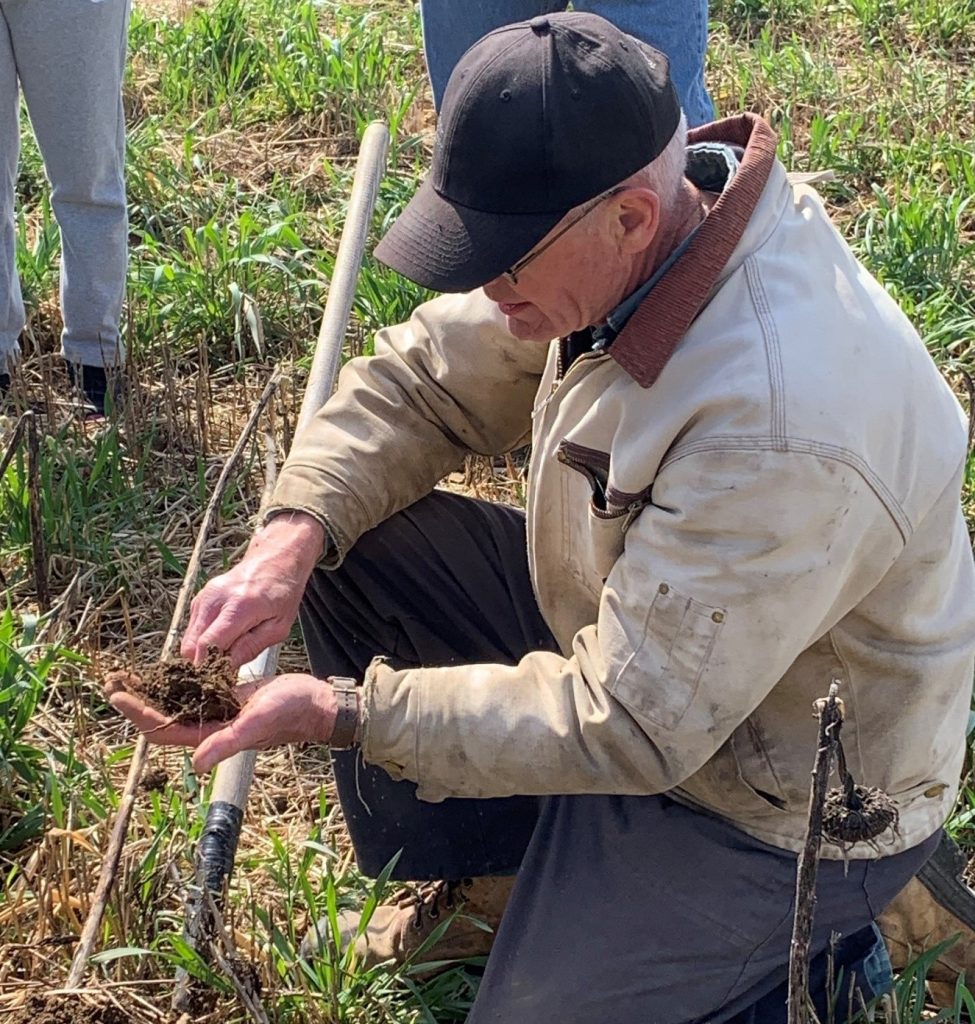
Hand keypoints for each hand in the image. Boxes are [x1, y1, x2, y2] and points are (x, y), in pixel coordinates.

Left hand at [105, 671, 340, 773]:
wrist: (317, 704)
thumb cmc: (292, 713)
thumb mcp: (258, 723)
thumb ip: (227, 742)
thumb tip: (195, 765)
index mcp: (211, 736)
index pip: (164, 728)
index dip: (138, 713)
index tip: (117, 695)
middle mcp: (210, 726)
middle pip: (164, 716)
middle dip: (138, 700)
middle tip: (113, 681)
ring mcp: (219, 712)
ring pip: (177, 703)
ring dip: (153, 690)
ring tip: (131, 675)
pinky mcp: (230, 698)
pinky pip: (197, 692)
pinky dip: (179, 681)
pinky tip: (170, 669)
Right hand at [181, 512, 324, 668]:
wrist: (275, 560)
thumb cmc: (282, 593)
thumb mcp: (279, 626)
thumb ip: (252, 647)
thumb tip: (227, 667)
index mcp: (239, 606)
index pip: (209, 645)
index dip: (211, 667)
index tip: (219, 679)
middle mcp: (216, 599)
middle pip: (191, 645)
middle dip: (203, 663)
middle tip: (223, 668)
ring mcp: (204, 597)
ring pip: (188, 640)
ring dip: (203, 652)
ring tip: (227, 650)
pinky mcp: (199, 598)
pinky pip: (192, 629)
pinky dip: (203, 639)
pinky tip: (224, 637)